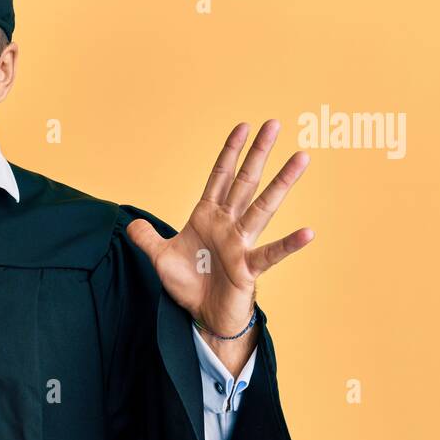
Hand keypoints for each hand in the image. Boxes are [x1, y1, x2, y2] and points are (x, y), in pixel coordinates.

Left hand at [126, 120, 312, 338]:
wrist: (203, 315)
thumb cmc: (189, 284)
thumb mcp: (160, 259)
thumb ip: (147, 238)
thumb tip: (131, 223)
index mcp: (208, 217)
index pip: (220, 177)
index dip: (230, 152)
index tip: (243, 126)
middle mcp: (228, 224)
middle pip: (245, 181)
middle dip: (258, 153)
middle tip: (275, 124)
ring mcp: (241, 244)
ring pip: (263, 207)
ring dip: (282, 183)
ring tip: (302, 158)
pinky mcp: (248, 268)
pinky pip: (270, 253)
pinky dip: (288, 244)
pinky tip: (307, 232)